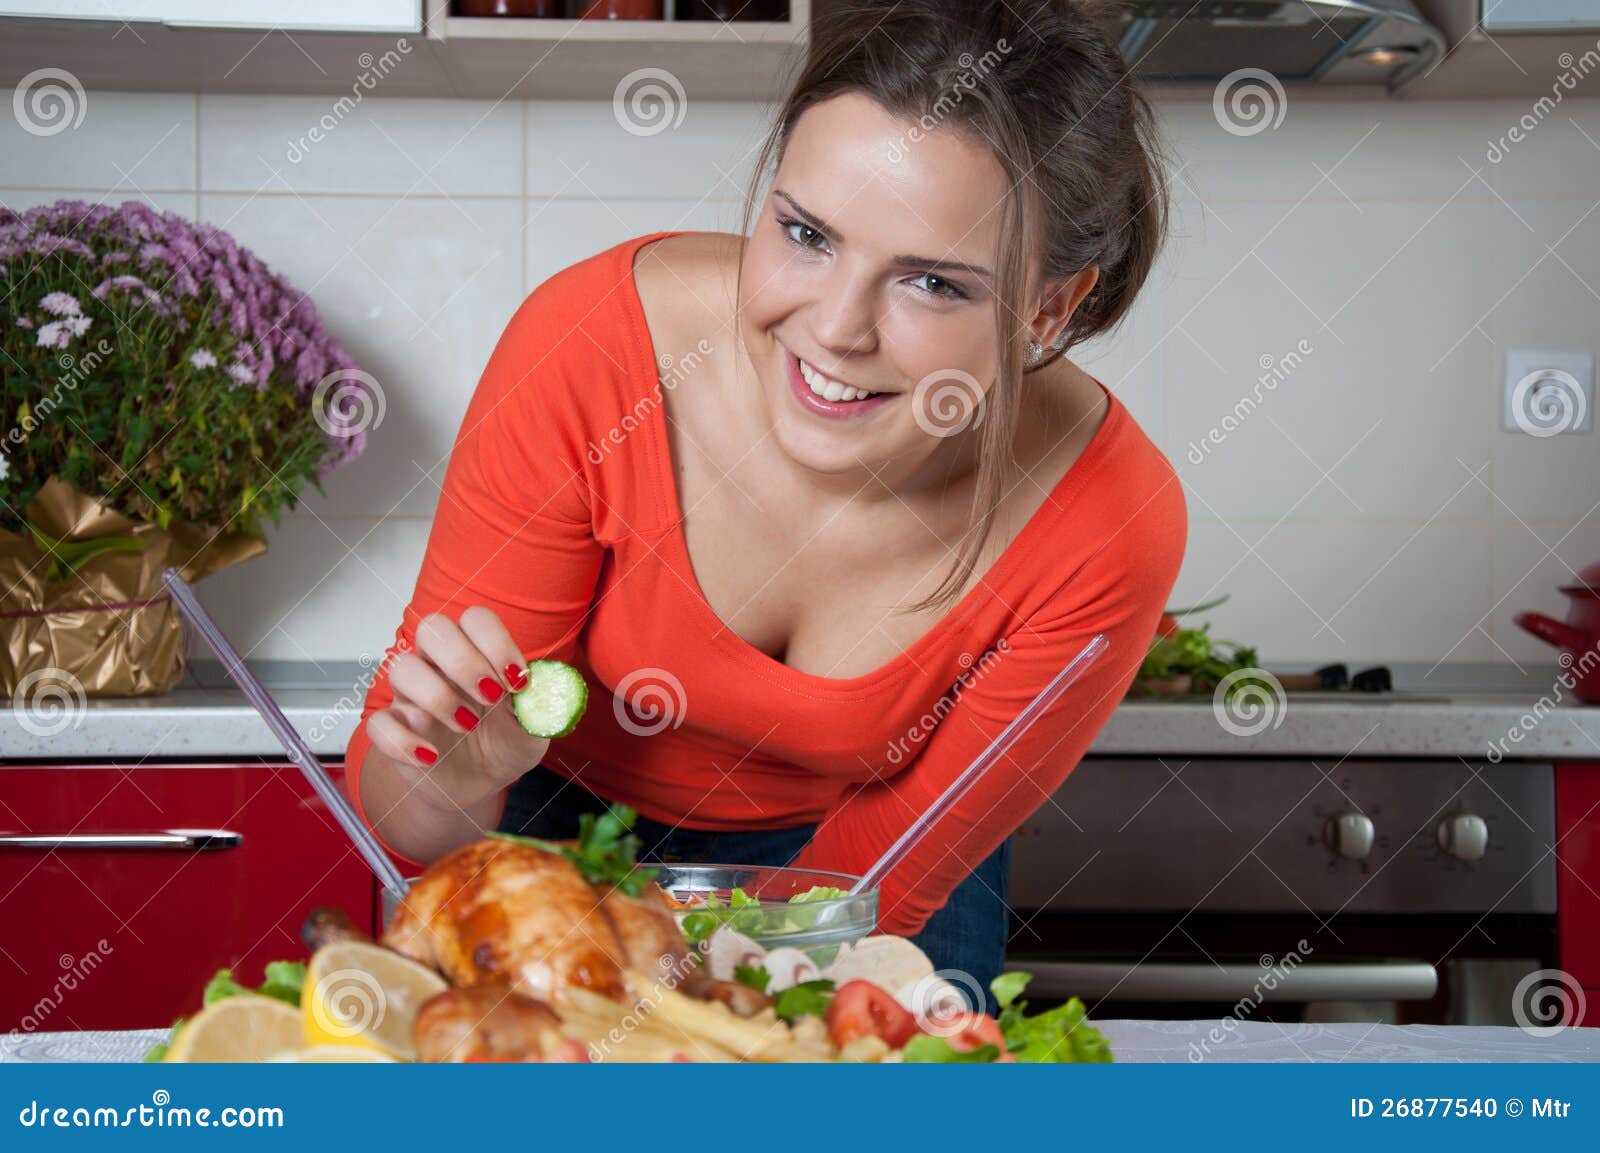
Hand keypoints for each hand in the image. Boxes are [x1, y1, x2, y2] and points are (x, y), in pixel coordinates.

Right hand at [364, 606, 546, 786]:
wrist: (482, 783)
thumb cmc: (505, 742)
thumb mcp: (533, 730)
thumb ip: (539, 709)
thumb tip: (541, 692)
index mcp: (476, 652)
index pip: (475, 619)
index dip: (496, 643)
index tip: (518, 681)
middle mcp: (439, 665)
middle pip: (433, 628)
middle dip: (464, 660)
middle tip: (492, 698)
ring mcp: (412, 695)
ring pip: (400, 668)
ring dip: (437, 696)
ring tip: (467, 726)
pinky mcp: (392, 731)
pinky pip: (377, 724)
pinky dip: (402, 741)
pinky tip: (432, 757)